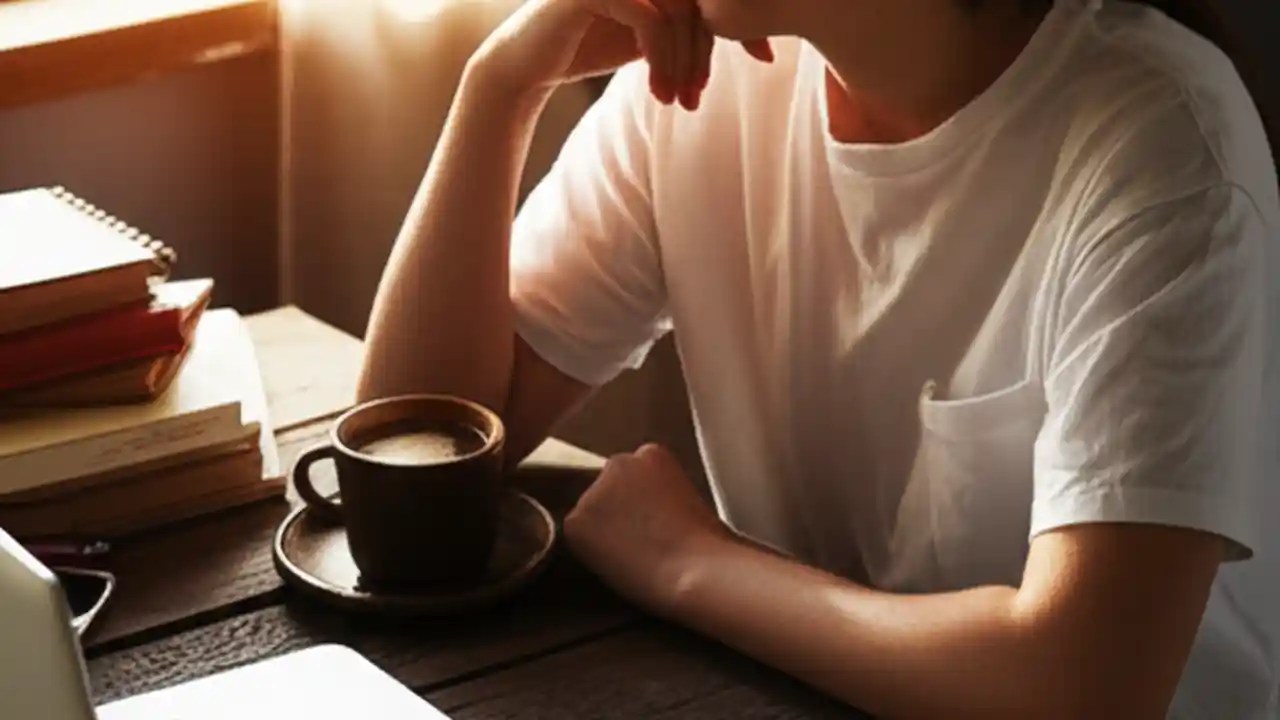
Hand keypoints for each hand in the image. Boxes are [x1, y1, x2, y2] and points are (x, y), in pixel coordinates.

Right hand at [471, 0, 772, 109]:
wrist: (528, 66)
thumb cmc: (588, 49)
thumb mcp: (650, 38)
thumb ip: (687, 26)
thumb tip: (748, 34)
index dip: (742, 23)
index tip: (764, 59)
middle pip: (700, 2)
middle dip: (711, 51)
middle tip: (702, 94)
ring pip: (679, 14)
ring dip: (685, 64)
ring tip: (681, 101)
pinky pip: (651, 22)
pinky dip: (662, 62)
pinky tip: (660, 94)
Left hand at [565, 443, 729, 613]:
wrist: (697, 570)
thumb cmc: (710, 545)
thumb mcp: (692, 499)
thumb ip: (664, 493)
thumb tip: (652, 511)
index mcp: (651, 453)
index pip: (634, 475)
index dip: (643, 502)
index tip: (656, 521)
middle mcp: (618, 462)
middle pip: (609, 487)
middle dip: (618, 509)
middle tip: (639, 540)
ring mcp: (593, 491)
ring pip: (591, 513)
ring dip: (602, 530)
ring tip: (630, 557)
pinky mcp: (576, 522)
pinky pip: (577, 538)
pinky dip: (590, 553)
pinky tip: (617, 565)